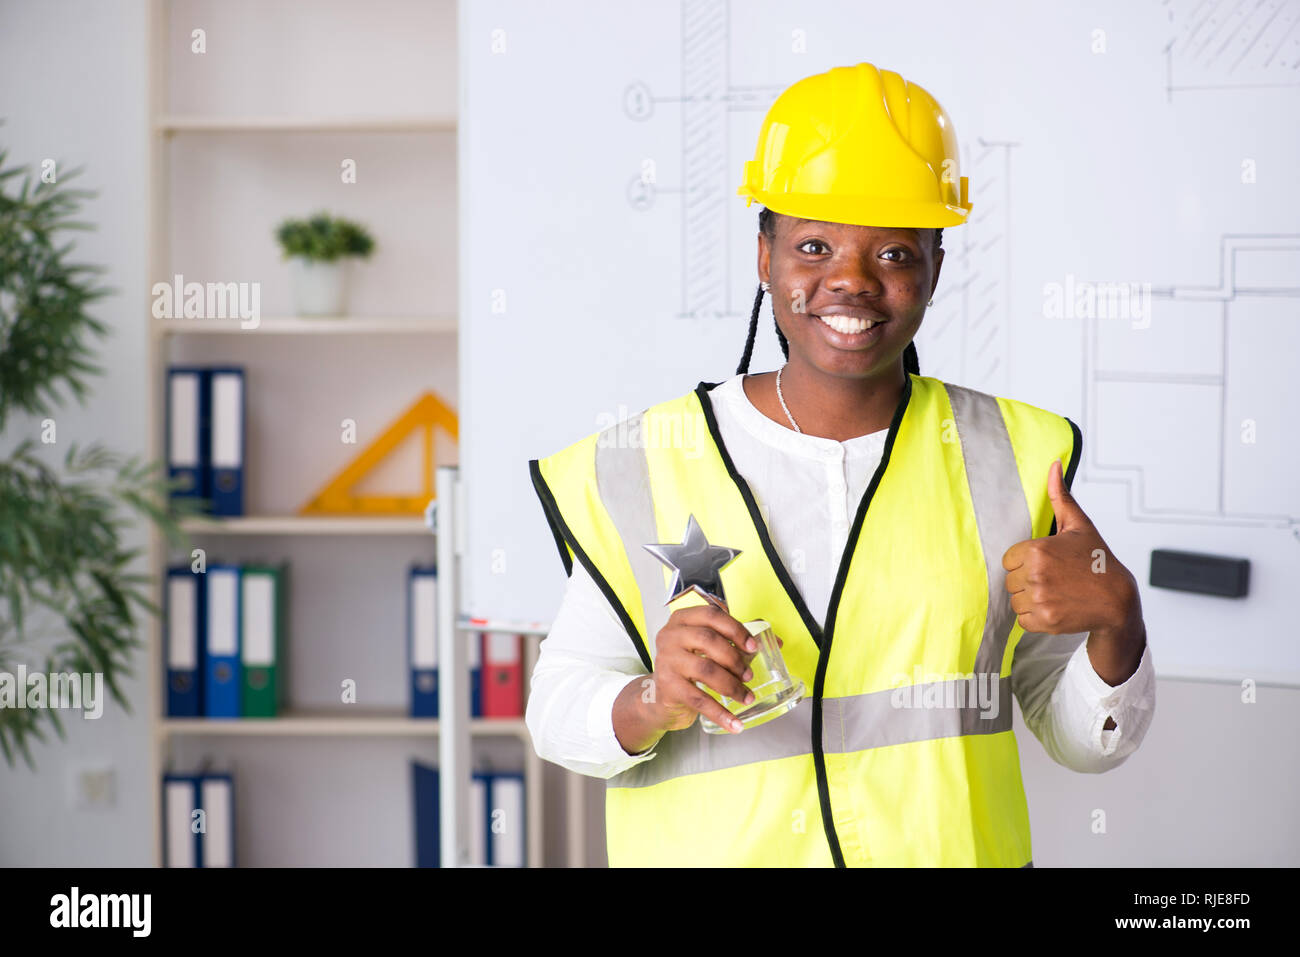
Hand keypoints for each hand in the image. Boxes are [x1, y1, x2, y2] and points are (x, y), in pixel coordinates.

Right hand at [645, 604, 765, 734]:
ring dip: (731, 685)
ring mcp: (666, 660)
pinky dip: (720, 713)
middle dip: (735, 659)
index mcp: (683, 619)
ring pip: (705, 669)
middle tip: (749, 676)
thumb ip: (738, 640)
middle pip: (708, 640)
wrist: (662, 696)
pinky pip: (698, 700)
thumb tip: (776, 642)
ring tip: (746, 696)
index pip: (712, 615)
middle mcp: (670, 635)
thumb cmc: (689, 665)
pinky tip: (735, 723)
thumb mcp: (709, 647)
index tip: (753, 647)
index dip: (736, 629)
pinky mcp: (667, 686)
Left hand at [1001, 459, 1139, 638]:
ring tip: (1056, 592)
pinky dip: (1035, 617)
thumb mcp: (1079, 525)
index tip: (1048, 563)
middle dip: (1028, 580)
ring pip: (1015, 600)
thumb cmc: (1096, 561)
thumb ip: (1060, 496)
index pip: (1009, 558)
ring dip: (1030, 599)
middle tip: (1055, 579)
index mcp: (1037, 550)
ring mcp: (1039, 599)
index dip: (1026, 561)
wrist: (1118, 600)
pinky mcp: (1044, 620)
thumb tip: (1054, 464)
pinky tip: (1056, 607)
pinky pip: (1022, 620)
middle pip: (1010, 580)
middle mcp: (1035, 574)